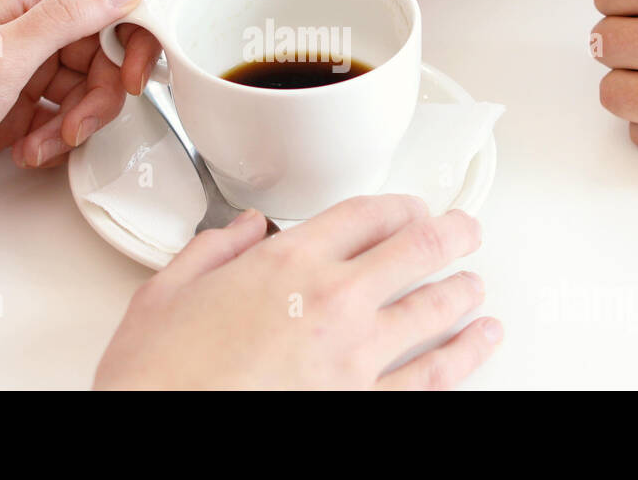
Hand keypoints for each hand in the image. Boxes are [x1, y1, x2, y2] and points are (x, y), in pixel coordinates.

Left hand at [0, 0, 153, 219]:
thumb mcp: (3, 55)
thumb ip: (69, 15)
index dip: (134, 35)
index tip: (133, 76)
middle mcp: (25, 27)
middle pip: (105, 50)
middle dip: (102, 93)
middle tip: (77, 122)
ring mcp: (21, 68)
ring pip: (88, 89)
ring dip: (76, 123)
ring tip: (42, 143)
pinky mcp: (16, 108)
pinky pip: (64, 117)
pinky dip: (54, 139)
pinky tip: (25, 151)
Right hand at [93, 196, 500, 389]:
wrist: (157, 432)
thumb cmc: (158, 378)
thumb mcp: (165, 294)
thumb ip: (210, 251)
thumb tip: (237, 229)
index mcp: (285, 263)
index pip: (365, 215)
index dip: (398, 205)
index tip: (410, 209)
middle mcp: (331, 301)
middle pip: (416, 250)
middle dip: (450, 234)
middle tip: (464, 230)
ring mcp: (355, 357)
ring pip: (435, 309)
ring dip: (463, 290)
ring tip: (475, 285)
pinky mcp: (363, 404)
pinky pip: (433, 377)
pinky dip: (466, 354)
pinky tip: (481, 341)